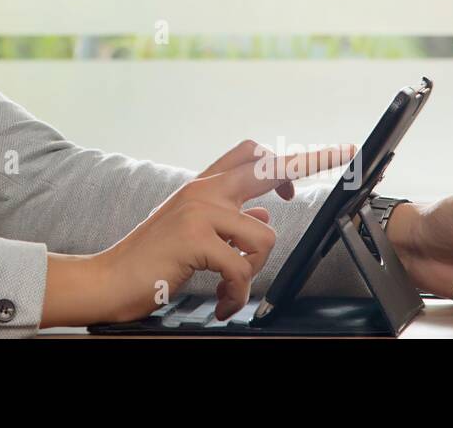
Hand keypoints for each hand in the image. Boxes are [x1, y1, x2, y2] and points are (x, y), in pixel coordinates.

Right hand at [41, 140, 355, 326]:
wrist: (107, 278)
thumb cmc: (149, 259)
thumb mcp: (191, 232)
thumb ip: (226, 218)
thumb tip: (261, 214)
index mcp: (203, 186)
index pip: (251, 155)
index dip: (290, 156)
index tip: (330, 153)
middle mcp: (203, 190)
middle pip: (269, 165)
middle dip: (311, 161)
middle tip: (345, 153)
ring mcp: (198, 210)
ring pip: (264, 235)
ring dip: (254, 270)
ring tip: (230, 285)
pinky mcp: (194, 238)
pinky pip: (241, 267)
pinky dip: (236, 292)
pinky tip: (222, 300)